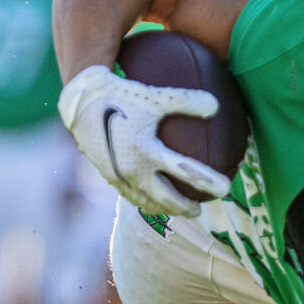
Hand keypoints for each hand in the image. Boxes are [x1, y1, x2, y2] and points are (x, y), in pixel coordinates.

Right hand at [57, 64, 230, 217]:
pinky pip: (130, 195)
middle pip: (166, 198)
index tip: (225, 189)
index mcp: (146, 152)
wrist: (79, 101)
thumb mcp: (154, 96)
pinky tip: (152, 198)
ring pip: (146, 202)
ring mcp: (118, 177)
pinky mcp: (108, 176)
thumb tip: (216, 106)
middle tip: (201, 209)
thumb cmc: (120, 94)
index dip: (208, 182)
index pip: (185, 172)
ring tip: (177, 209)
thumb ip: (186, 100)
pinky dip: (144, 200)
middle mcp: (132, 170)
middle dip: (185, 207)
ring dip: (164, 208)